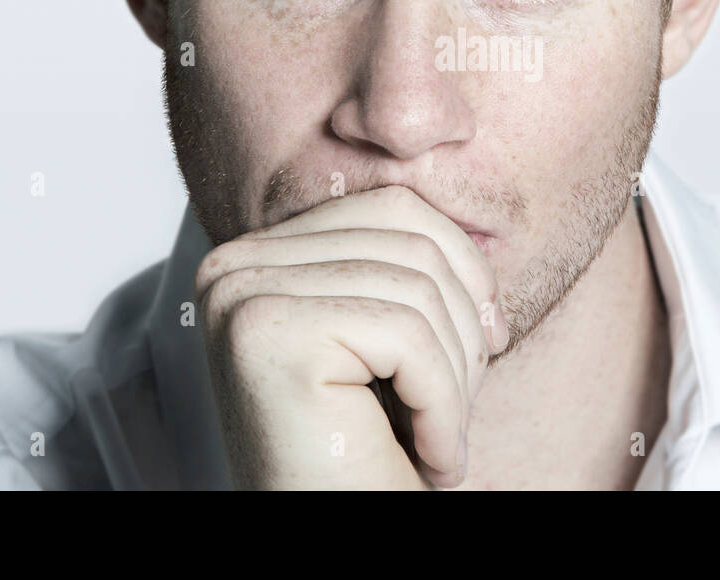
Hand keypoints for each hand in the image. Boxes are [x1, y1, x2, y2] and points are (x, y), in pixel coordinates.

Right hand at [194, 185, 508, 488]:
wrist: (334, 531)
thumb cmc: (367, 449)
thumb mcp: (391, 334)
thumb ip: (405, 258)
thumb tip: (467, 189)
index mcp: (258, 252)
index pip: (394, 206)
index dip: (465, 270)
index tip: (487, 345)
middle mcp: (232, 263)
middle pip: (411, 237)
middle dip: (464, 325)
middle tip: (461, 406)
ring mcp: (239, 293)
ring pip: (416, 288)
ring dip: (458, 378)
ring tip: (442, 440)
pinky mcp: (264, 332)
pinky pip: (406, 333)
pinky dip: (444, 406)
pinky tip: (432, 458)